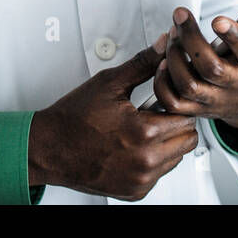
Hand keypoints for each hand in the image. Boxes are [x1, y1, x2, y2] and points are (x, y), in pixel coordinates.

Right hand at [28, 35, 199, 201]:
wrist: (50, 148)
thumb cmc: (74, 118)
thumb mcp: (109, 83)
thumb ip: (143, 64)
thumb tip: (164, 46)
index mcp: (143, 133)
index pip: (187, 118)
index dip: (176, 104)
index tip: (162, 100)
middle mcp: (145, 162)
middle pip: (187, 141)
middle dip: (176, 124)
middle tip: (153, 114)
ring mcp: (140, 180)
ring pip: (176, 159)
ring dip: (166, 143)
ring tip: (140, 129)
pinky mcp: (135, 192)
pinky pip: (159, 175)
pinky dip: (153, 161)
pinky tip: (133, 147)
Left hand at [152, 0, 237, 128]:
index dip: (234, 38)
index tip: (219, 19)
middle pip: (211, 68)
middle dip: (191, 39)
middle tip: (180, 14)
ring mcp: (217, 99)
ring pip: (189, 84)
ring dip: (175, 57)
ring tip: (172, 31)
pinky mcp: (198, 108)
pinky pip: (174, 102)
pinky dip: (163, 82)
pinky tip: (163, 58)